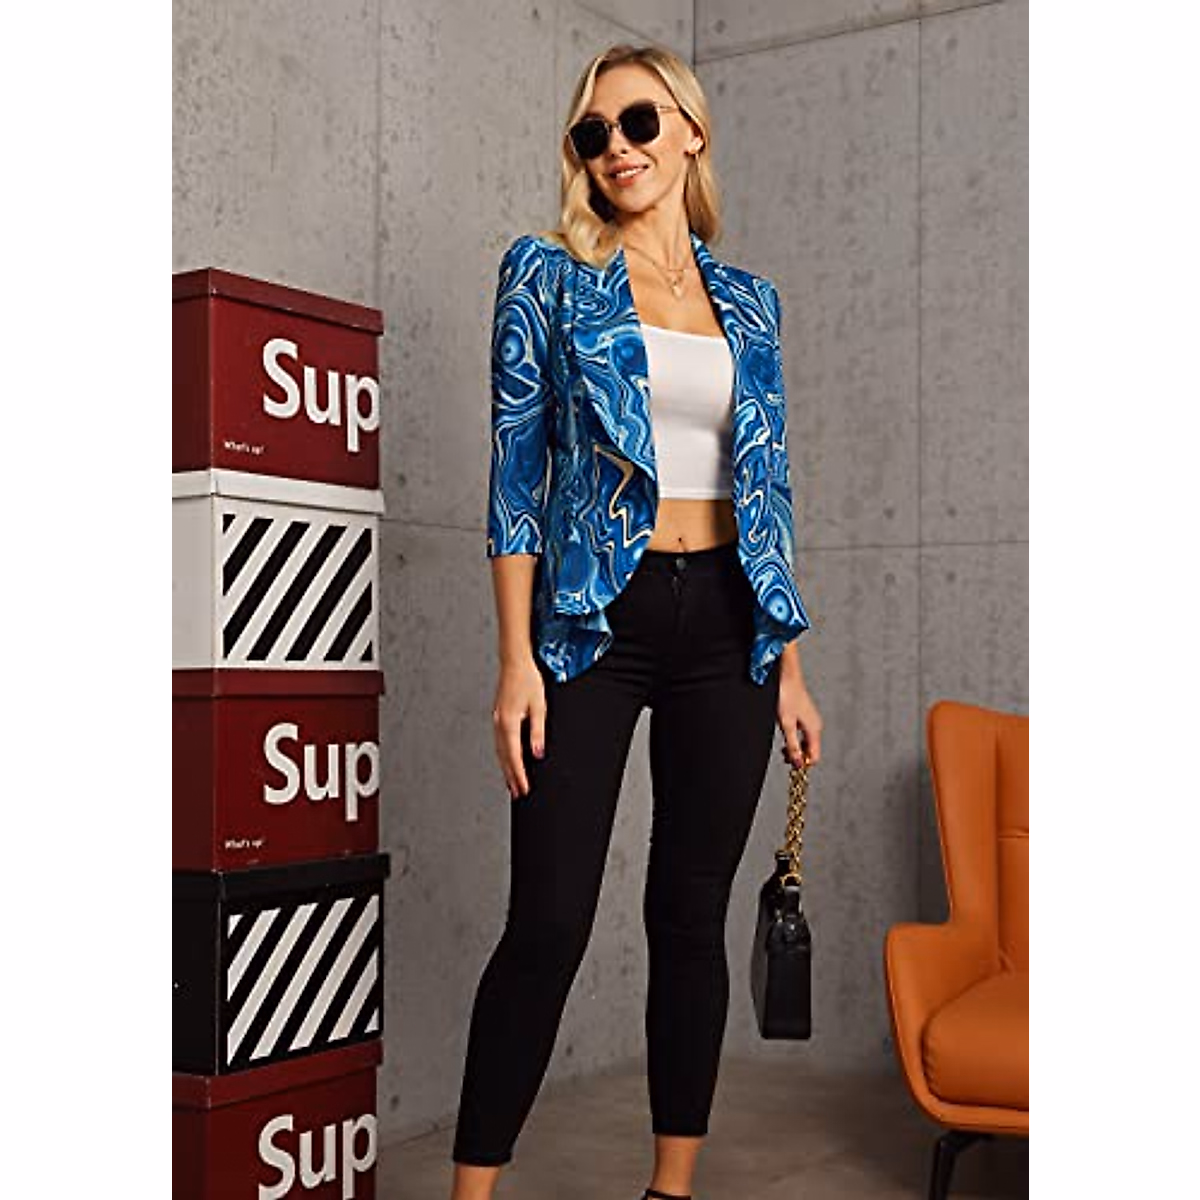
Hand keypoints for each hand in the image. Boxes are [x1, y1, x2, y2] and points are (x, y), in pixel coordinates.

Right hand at [492, 657, 546, 797]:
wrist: (514, 662)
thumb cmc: (528, 680)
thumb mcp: (539, 706)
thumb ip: (537, 732)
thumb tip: (537, 753)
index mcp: (509, 723)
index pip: (514, 756)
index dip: (519, 775)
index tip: (524, 788)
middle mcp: (499, 724)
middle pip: (504, 757)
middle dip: (511, 776)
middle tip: (517, 793)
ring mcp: (497, 720)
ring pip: (499, 751)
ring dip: (506, 768)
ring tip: (511, 782)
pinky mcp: (498, 716)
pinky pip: (499, 742)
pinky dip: (503, 755)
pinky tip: (507, 759)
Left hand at [777, 670, 822, 768]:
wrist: (785, 674)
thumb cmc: (786, 695)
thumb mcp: (786, 724)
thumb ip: (793, 745)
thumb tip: (798, 763)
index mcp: (814, 729)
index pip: (814, 756)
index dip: (803, 763)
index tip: (790, 766)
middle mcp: (815, 725)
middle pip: (810, 750)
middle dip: (798, 756)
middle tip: (784, 755)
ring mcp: (810, 719)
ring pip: (806, 741)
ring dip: (795, 747)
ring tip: (783, 746)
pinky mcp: (804, 714)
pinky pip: (802, 732)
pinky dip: (794, 737)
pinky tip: (785, 734)